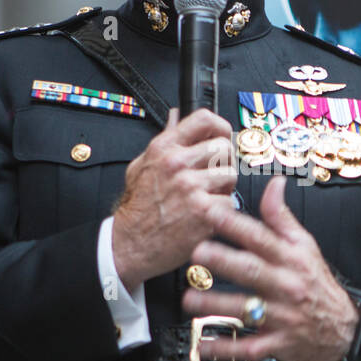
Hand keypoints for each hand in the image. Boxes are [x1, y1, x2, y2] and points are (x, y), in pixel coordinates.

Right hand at [111, 108, 236, 290]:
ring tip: (208, 197)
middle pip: (224, 147)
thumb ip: (164, 140)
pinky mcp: (204, 212)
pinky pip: (230, 202)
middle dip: (224, 162)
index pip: (204, 119)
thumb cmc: (137, 207)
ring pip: (231, 175)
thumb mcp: (141, 165)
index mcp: (164, 149)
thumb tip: (175, 116)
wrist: (129, 244)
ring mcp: (192, 188)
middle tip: (214, 175)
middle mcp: (178, 164)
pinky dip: (222, 210)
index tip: (223, 137)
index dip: (221, 126)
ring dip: (224, 188)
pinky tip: (205, 215)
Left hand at [180, 176, 360, 360]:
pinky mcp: (278, 343)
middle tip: (197, 254)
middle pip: (252, 271)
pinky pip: (249, 347)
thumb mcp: (305, 246)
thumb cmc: (316, 283)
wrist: (344, 329)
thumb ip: (282, 217)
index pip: (261, 237)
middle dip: (223, 261)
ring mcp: (282, 316)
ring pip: (246, 309)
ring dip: (215, 305)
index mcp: (290, 258)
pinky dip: (226, 348)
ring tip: (189, 300)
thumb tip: (274, 183)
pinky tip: (205, 344)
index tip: (211, 213)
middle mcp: (286, 285)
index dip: (236, 225)